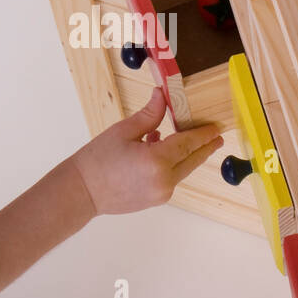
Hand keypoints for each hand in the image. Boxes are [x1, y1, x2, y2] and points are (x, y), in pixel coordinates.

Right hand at [69, 88, 224, 215]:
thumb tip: (162, 96)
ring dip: (185, 155)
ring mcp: (161, 194)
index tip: (215, 128)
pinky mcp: (156, 200)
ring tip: (182, 139)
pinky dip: (172, 165)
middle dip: (205, 147)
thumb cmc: (97, 161)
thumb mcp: (124, 131)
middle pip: (192, 160)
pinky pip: (171, 179)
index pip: (188, 143)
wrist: (81, 192)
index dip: (203, 135)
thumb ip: (149, 115)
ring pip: (183, 170)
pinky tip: (159, 150)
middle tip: (216, 137)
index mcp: (156, 161)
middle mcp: (163, 181)